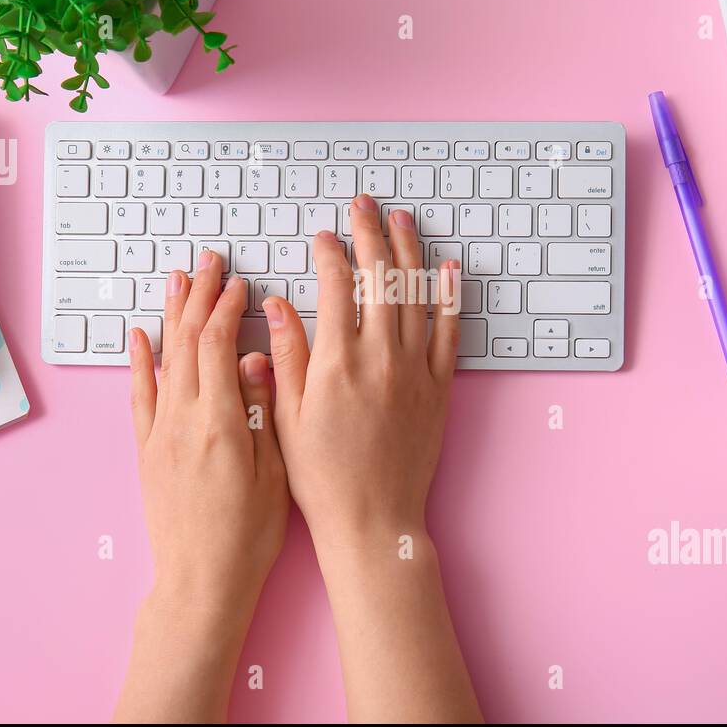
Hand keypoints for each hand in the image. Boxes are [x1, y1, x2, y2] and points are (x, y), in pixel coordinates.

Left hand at [115, 251, 287, 722]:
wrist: (200, 581)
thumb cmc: (247, 534)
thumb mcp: (273, 470)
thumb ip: (261, 409)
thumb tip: (254, 358)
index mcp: (219, 421)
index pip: (217, 346)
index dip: (226, 309)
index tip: (238, 284)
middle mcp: (182, 419)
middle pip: (187, 342)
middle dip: (198, 297)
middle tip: (209, 262)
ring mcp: (159, 434)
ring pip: (163, 360)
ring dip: (171, 316)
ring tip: (178, 280)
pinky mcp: (147, 451)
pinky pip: (139, 395)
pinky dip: (139, 362)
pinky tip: (140, 337)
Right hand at [262, 195, 459, 546]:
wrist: (373, 521)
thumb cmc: (322, 476)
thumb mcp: (286, 416)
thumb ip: (285, 356)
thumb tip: (276, 307)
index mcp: (337, 364)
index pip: (335, 287)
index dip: (328, 254)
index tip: (321, 237)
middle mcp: (380, 358)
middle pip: (380, 277)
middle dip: (370, 233)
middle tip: (364, 205)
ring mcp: (415, 371)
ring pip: (416, 294)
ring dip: (409, 250)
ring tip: (402, 218)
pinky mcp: (439, 389)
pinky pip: (449, 332)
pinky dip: (448, 296)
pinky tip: (447, 268)